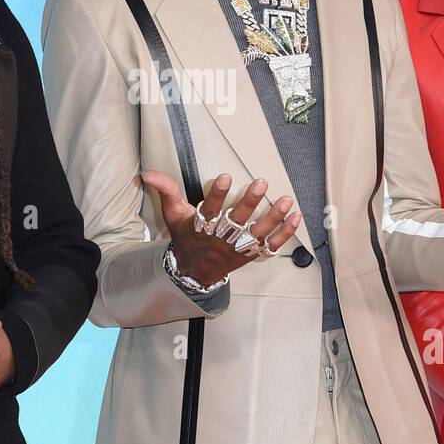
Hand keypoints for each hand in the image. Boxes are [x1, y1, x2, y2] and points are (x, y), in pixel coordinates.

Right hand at [142, 170, 301, 286]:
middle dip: (250, 202)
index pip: (209, 209)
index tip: (225, 176)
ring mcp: (238, 248)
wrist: (195, 269)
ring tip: (286, 201)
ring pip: (258, 233)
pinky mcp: (251, 254)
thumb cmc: (187, 237)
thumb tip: (148, 173)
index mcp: (202, 227)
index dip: (216, 193)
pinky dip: (285, 234)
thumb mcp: (173, 214)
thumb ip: (166, 190)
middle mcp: (222, 238)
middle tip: (261, 182)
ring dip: (273, 218)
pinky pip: (271, 246)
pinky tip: (295, 218)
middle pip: (237, 220)